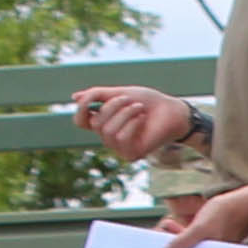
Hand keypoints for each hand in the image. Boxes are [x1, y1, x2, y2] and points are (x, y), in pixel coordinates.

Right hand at [69, 87, 194, 160]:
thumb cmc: (148, 102)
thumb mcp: (120, 93)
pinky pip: (121, 138)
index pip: (80, 121)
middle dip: (112, 106)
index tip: (88, 99)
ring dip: (125, 114)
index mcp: (103, 120)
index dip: (80, 110)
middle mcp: (108, 135)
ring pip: (108, 131)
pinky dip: (132, 124)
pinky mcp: (131, 154)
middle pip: (95, 123)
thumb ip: (98, 95)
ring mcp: (119, 146)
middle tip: (129, 99)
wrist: (172, 111)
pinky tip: (143, 120)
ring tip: (139, 109)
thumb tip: (75, 97)